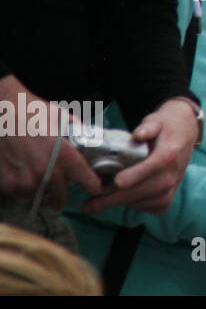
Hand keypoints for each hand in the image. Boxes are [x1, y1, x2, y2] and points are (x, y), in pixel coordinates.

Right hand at [0, 77, 100, 206]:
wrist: (0, 111)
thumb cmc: (30, 111)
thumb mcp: (60, 116)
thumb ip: (77, 129)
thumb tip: (89, 136)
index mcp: (61, 153)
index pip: (84, 177)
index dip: (91, 185)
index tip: (94, 188)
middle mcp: (43, 170)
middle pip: (60, 197)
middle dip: (62, 194)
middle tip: (59, 187)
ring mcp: (23, 180)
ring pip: (39, 196)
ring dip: (40, 190)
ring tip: (36, 175)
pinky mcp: (6, 185)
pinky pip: (20, 194)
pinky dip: (22, 187)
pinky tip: (21, 172)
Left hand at [83, 98, 198, 214]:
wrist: (185, 135)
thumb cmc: (166, 128)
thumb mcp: (157, 120)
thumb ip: (148, 127)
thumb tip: (138, 134)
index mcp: (169, 154)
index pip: (152, 167)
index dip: (134, 176)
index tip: (117, 182)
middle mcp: (172, 174)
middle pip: (143, 191)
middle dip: (114, 199)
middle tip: (90, 205)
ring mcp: (172, 188)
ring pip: (143, 203)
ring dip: (120, 203)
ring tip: (98, 202)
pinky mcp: (168, 199)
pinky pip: (149, 208)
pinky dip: (133, 206)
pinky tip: (121, 199)